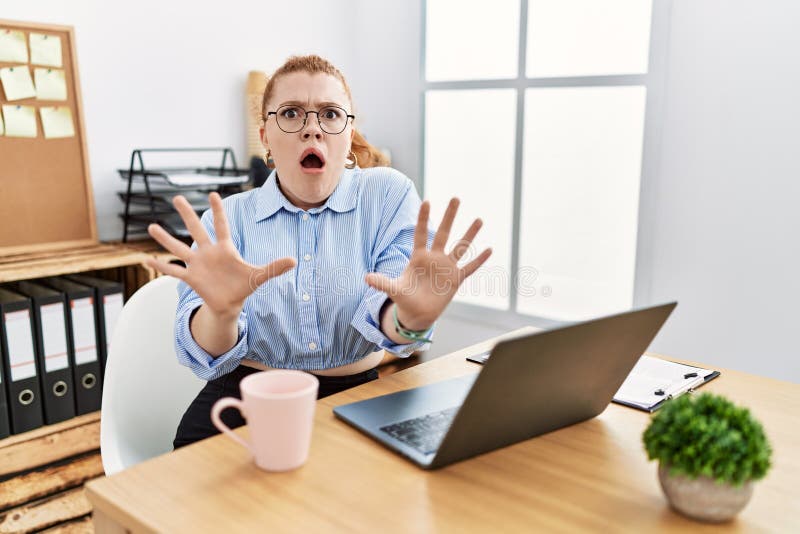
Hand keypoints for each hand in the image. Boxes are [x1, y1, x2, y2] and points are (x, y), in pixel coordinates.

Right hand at [145, 193, 295, 316]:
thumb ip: (274, 267)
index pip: (221, 226)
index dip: (218, 212)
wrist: (230, 304)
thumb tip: (294, 261)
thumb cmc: (243, 286)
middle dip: (188, 214)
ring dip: (166, 239)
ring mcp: (198, 265)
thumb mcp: (259, 276)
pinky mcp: (191, 278)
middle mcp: (208, 253)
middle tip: (177, 198)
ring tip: (151, 227)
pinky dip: (161, 266)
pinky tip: (146, 260)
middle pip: (196, 230)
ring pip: (179, 248)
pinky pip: (173, 271)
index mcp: (225, 249)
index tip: (213, 194)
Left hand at [365, 198, 491, 329]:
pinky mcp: (456, 279)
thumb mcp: (394, 290)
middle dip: (450, 216)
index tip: (426, 201)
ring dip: (469, 235)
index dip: (424, 219)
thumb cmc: (404, 298)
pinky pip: (470, 268)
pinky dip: (479, 260)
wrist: (417, 313)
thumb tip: (366, 278)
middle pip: (444, 233)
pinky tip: (489, 249)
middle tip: (456, 198)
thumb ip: (382, 282)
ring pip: (460, 247)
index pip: (422, 233)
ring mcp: (447, 268)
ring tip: (479, 219)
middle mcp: (435, 258)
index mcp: (419, 257)